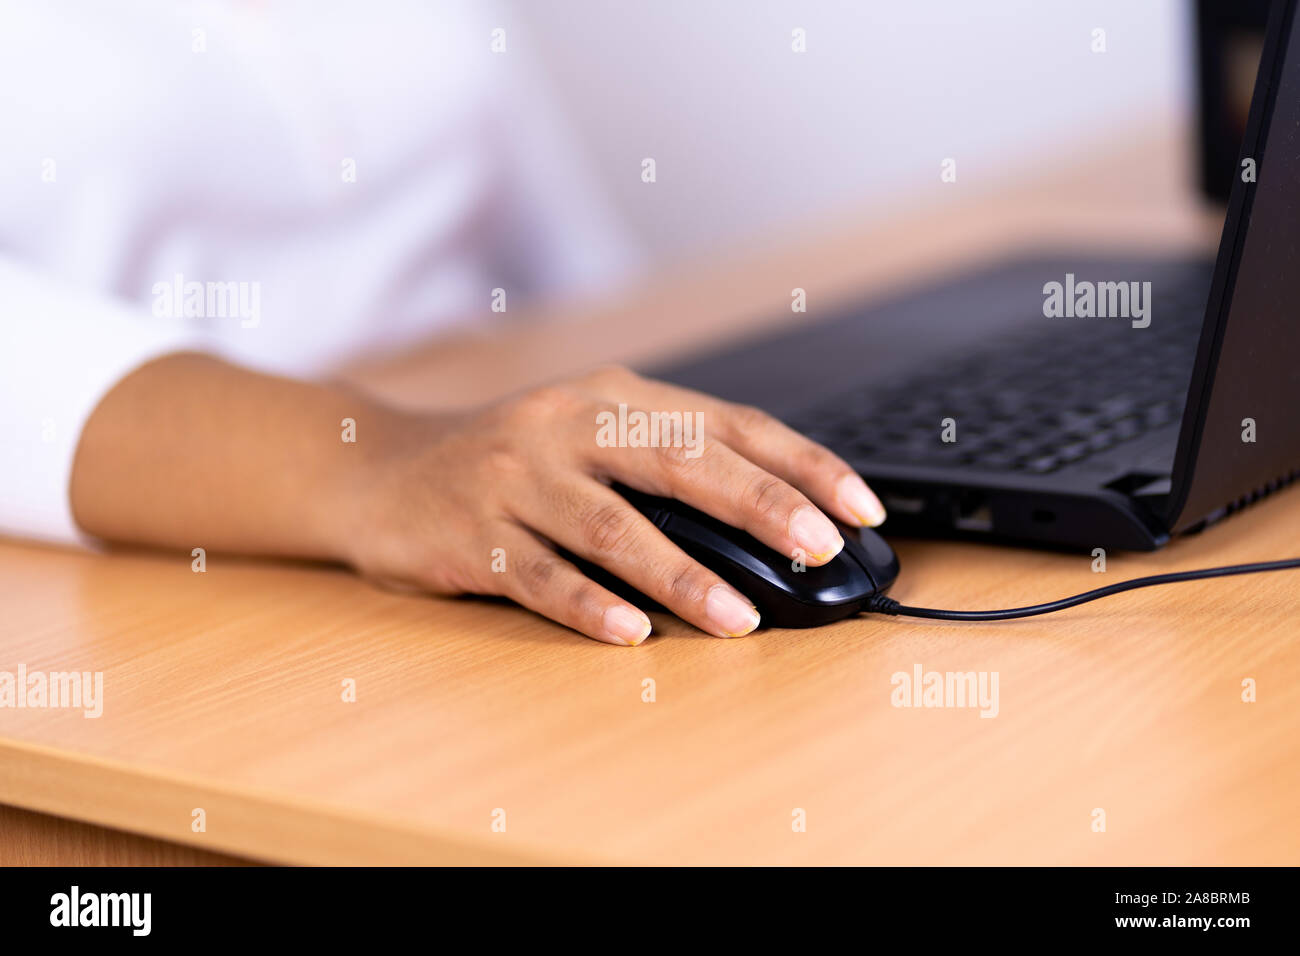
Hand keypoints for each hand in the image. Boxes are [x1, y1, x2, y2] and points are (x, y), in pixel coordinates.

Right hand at [348, 365, 885, 644]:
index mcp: (615, 396)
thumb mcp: (589, 435)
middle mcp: (568, 424)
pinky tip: (630, 633)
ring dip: (681, 574)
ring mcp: (516, 475)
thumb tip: (776, 523)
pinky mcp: (470, 531)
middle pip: (680, 462)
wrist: (381, 469)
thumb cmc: (511, 462)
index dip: (801, 464)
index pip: (729, 423)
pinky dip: (588, 604)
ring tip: (737, 616)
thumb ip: (665, 463)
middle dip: (759, 506)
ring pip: (612, 525)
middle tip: (816, 549)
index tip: (859, 507)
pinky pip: (538, 573)